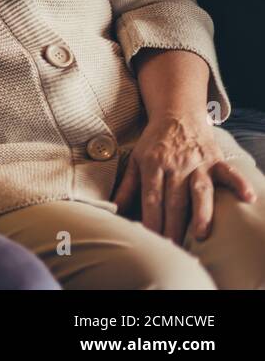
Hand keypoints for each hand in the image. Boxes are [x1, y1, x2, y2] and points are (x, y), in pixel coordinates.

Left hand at [111, 111, 255, 243]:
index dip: (151, 218)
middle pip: (174, 200)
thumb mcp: (136, 159)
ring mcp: (198, 163)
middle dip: (173, 224)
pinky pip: (230, 173)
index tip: (150, 238)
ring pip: (201, 191)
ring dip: (201, 213)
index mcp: (153, 164)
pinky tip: (248, 198)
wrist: (177, 113)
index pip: (152, 197)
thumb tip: (113, 208)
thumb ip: (127, 186)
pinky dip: (239, 184)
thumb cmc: (154, 142)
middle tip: (172, 247)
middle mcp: (176, 165)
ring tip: (200, 234)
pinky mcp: (216, 160)